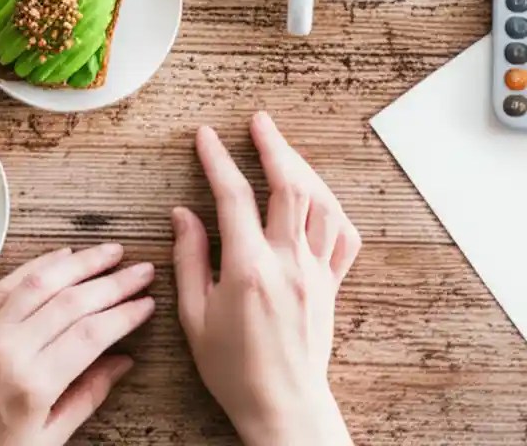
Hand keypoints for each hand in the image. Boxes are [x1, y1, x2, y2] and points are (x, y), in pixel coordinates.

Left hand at [0, 244, 154, 445]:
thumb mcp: (46, 440)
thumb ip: (86, 397)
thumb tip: (122, 362)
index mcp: (34, 385)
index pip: (93, 334)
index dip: (125, 314)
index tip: (148, 303)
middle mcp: (11, 349)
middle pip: (73, 302)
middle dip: (113, 282)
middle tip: (143, 270)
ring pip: (42, 282)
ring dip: (81, 263)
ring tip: (111, 251)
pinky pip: (8, 283)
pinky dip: (38, 265)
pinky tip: (63, 256)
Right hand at [173, 112, 360, 445]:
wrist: (283, 405)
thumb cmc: (233, 368)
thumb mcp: (194, 316)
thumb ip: (188, 259)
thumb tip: (183, 214)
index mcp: (249, 269)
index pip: (233, 197)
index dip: (217, 160)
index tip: (205, 137)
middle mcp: (289, 263)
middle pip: (289, 186)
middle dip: (273, 146)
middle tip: (258, 122)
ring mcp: (317, 272)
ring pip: (321, 203)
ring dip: (303, 169)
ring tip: (283, 150)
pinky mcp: (332, 284)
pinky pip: (343, 235)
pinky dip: (332, 207)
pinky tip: (317, 196)